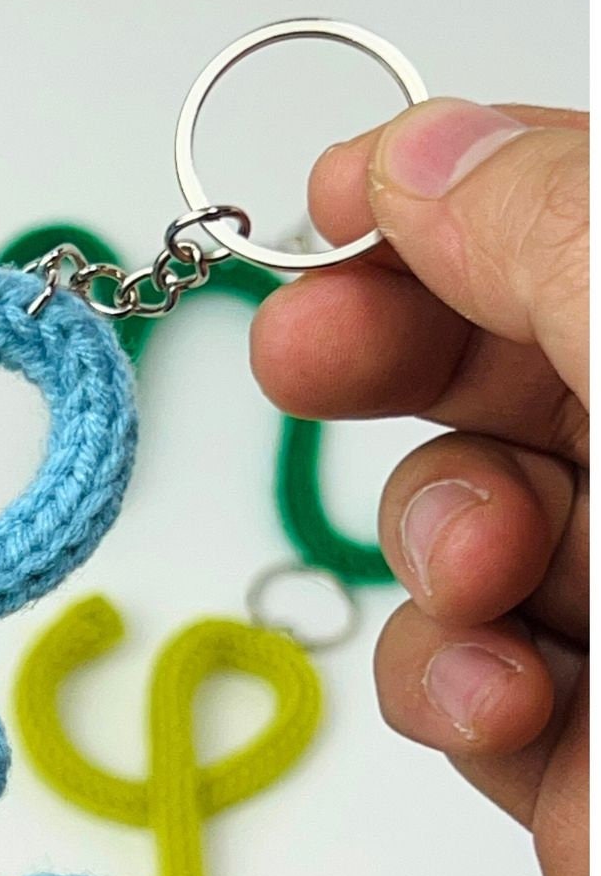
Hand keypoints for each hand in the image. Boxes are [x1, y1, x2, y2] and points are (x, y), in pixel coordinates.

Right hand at [251, 98, 588, 875]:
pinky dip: (457, 693)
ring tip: (488, 599)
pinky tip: (510, 721)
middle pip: (525, 383)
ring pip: (475, 546)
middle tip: (303, 359)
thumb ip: (571, 248)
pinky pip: (474, 688)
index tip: (335, 203)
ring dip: (441, 561)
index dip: (465, 201)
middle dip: (406, 378)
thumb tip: (426, 154)